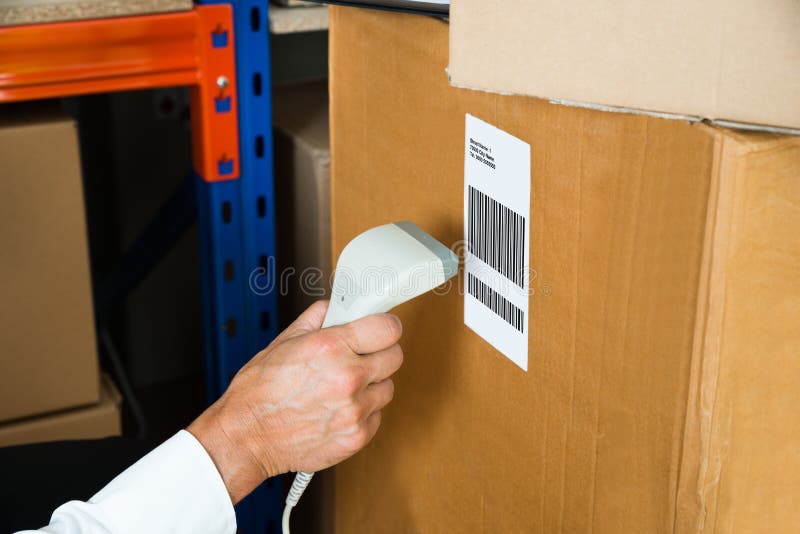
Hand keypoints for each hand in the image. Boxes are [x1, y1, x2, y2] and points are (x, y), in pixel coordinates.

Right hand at [187, 300, 402, 503]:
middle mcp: (347, 377)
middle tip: (361, 358)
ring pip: (387, 388)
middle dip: (380, 354)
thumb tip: (335, 306)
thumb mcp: (283, 342)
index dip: (385, 327)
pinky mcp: (357, 436)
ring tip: (343, 388)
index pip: (388, 328)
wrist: (246, 437)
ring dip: (371, 385)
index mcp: (331, 348)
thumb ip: (316, 319)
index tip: (381, 329)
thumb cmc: (258, 392)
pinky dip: (363, 412)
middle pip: (395, 356)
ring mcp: (354, 410)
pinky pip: (376, 415)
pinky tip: (339, 410)